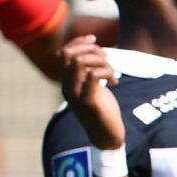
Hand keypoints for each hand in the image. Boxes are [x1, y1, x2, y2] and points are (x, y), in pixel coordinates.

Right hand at [62, 35, 123, 149]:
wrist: (106, 137)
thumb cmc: (102, 110)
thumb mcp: (92, 88)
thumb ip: (88, 72)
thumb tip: (95, 50)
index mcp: (66, 82)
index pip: (62, 53)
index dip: (78, 42)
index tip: (94, 39)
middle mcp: (67, 87)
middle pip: (68, 54)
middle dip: (91, 48)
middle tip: (107, 58)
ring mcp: (76, 94)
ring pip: (80, 61)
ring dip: (101, 60)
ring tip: (112, 71)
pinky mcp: (89, 102)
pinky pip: (93, 75)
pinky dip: (106, 71)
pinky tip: (114, 81)